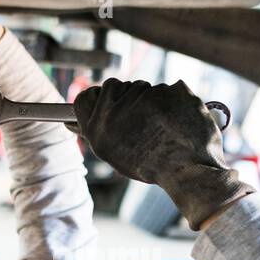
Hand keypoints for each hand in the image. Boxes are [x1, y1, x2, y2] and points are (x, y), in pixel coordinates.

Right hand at [72, 79, 254, 229]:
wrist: (189, 172)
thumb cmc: (151, 167)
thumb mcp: (114, 154)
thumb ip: (97, 132)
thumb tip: (71, 122)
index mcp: (98, 130)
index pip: (86, 97)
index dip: (100, 98)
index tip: (111, 104)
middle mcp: (117, 110)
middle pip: (116, 87)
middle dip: (129, 98)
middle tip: (144, 123)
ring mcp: (145, 97)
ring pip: (144, 88)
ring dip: (153, 101)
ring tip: (164, 128)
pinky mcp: (169, 90)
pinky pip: (168, 88)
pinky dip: (175, 101)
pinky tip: (179, 122)